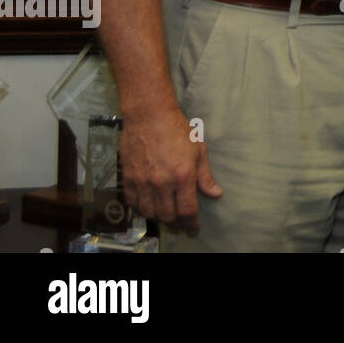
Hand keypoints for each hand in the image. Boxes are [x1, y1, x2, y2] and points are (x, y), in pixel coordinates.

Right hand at [120, 104, 221, 230]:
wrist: (149, 116)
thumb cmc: (177, 129)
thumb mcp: (198, 149)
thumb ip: (205, 175)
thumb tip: (215, 194)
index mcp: (182, 176)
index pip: (187, 210)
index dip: (191, 223)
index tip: (193, 228)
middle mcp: (162, 183)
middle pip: (167, 216)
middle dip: (176, 222)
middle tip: (181, 220)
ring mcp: (143, 182)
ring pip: (149, 212)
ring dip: (159, 216)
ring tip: (166, 212)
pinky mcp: (128, 178)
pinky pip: (133, 203)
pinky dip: (141, 208)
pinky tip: (149, 204)